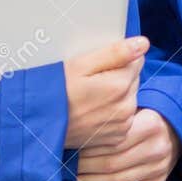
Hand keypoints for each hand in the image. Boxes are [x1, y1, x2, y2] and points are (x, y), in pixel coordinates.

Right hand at [62, 36, 145, 151]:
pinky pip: (125, 117)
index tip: (98, 66)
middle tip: (90, 82)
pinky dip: (114, 112)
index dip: (118, 59)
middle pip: (134, 79)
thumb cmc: (55, 92)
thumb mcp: (80, 65)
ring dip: (117, 95)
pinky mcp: (118, 137)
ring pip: (130, 98)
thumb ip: (115, 53)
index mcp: (119, 85)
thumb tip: (143, 43)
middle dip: (118, 76)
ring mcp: (123, 124)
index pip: (137, 60)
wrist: (38, 125)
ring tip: (90, 98)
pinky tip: (94, 111)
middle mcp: (126, 106)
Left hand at [77, 108, 181, 180]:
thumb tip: (78, 132)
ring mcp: (159, 167)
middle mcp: (156, 148)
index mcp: (149, 126)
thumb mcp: (137, 109)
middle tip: (65, 169)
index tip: (69, 150)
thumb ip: (115, 118)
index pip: (111, 142)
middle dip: (84, 168)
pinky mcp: (160, 180)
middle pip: (111, 164)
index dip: (87, 149)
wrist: (180, 127)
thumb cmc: (149, 116)